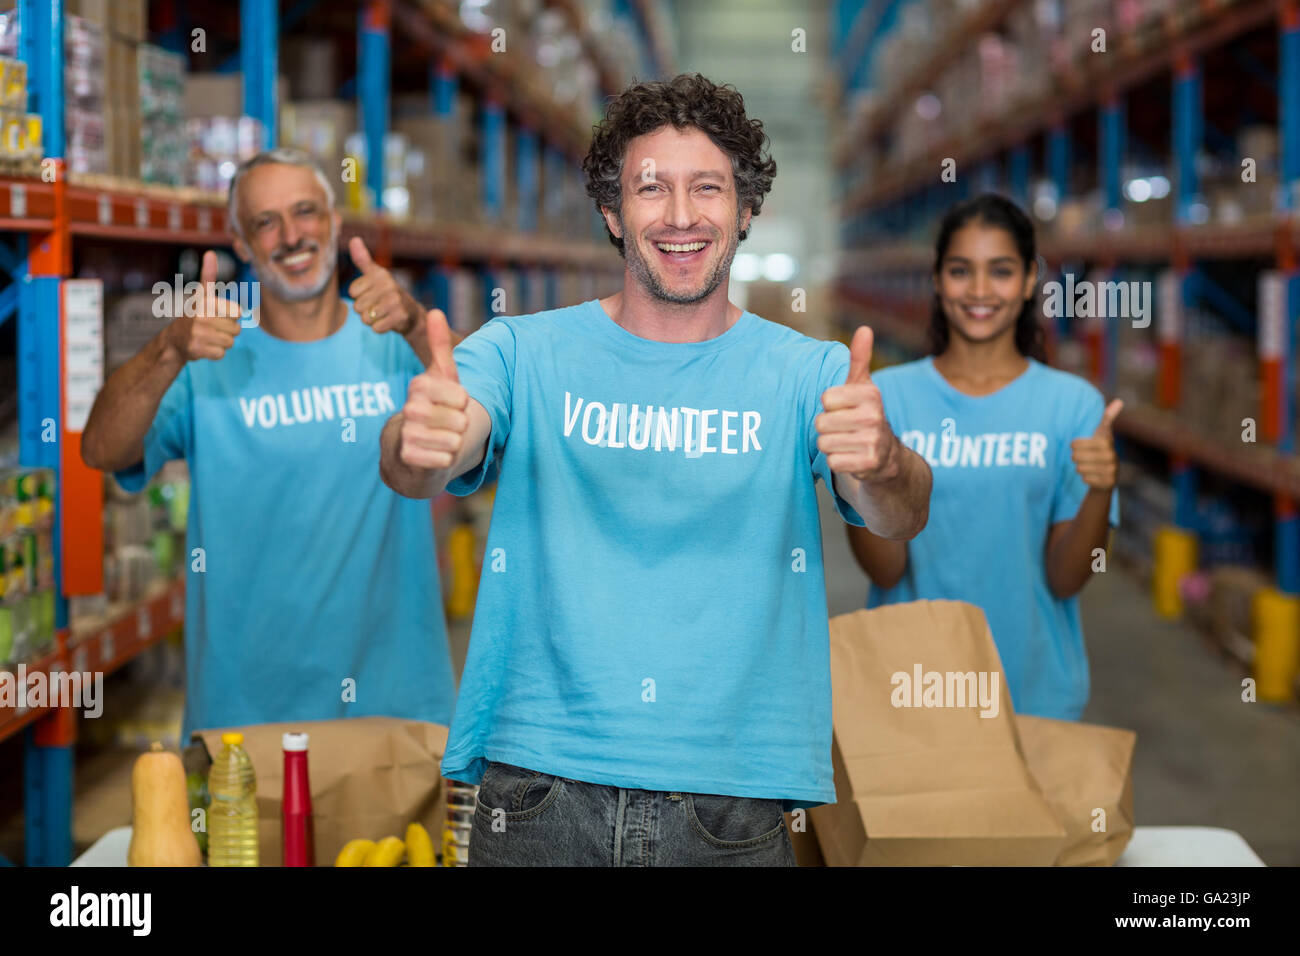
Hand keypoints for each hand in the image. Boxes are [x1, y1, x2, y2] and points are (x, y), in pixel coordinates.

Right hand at [165, 250, 241, 360]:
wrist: (174, 340)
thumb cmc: (195, 315)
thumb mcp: (201, 294)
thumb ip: (209, 275)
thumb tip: (210, 252)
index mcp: (205, 302)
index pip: (239, 312)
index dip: (232, 316)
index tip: (217, 313)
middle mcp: (200, 316)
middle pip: (237, 329)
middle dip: (228, 331)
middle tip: (212, 328)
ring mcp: (197, 333)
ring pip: (230, 342)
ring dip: (222, 343)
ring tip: (208, 337)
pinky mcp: (196, 348)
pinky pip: (221, 354)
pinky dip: (216, 353)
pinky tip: (204, 347)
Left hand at [348, 236, 421, 334]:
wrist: (411, 313)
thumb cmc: (388, 292)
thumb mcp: (376, 275)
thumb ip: (363, 259)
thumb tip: (354, 239)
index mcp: (381, 275)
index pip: (352, 291)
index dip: (359, 296)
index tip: (371, 294)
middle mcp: (389, 286)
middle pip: (358, 306)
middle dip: (364, 310)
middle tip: (377, 306)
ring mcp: (396, 302)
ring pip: (365, 318)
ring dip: (371, 320)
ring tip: (382, 313)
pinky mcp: (400, 317)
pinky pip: (376, 328)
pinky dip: (380, 328)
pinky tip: (388, 321)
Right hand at [399, 309, 468, 470]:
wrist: (408, 448)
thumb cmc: (432, 407)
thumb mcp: (440, 377)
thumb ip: (439, 346)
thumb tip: (436, 310)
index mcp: (420, 385)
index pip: (463, 397)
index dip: (463, 404)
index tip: (451, 404)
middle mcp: (410, 408)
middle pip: (462, 420)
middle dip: (460, 426)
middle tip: (445, 425)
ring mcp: (408, 433)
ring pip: (455, 441)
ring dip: (453, 444)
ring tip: (440, 439)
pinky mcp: (408, 457)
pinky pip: (446, 460)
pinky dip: (445, 460)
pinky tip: (433, 455)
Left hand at [816, 326, 899, 482]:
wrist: (888, 456)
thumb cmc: (866, 416)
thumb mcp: (864, 387)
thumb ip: (860, 359)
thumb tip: (864, 329)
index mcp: (870, 395)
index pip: (825, 398)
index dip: (830, 406)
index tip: (844, 409)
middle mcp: (873, 416)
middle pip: (821, 422)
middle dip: (828, 428)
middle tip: (845, 429)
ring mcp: (872, 441)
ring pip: (824, 443)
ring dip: (832, 445)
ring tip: (848, 442)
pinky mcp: (868, 464)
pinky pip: (832, 461)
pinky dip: (838, 462)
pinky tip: (851, 457)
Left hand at [1071, 398, 1122, 490]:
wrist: (1109, 475)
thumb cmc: (1101, 449)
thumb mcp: (1103, 433)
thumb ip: (1108, 417)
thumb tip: (1119, 401)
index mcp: (1106, 442)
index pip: (1075, 444)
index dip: (1075, 445)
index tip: (1084, 445)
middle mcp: (1111, 456)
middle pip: (1075, 457)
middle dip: (1077, 457)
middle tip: (1086, 457)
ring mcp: (1110, 470)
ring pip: (1079, 468)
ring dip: (1081, 467)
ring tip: (1091, 465)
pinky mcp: (1107, 483)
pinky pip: (1084, 479)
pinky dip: (1086, 477)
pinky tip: (1094, 474)